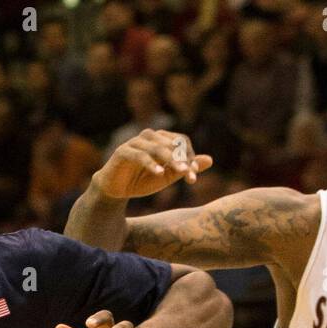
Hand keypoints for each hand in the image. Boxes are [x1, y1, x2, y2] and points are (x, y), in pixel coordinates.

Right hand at [92, 129, 212, 200]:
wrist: (116, 190)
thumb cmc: (142, 181)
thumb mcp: (168, 177)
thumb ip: (186, 168)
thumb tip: (210, 160)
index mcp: (161, 140)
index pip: (181, 142)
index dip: (190, 156)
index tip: (193, 174)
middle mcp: (149, 137)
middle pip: (171, 143)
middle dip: (182, 159)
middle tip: (189, 175)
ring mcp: (135, 143)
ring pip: (156, 147)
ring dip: (170, 160)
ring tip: (180, 172)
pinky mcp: (122, 152)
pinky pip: (139, 155)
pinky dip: (151, 163)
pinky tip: (159, 173)